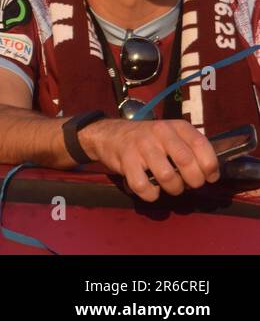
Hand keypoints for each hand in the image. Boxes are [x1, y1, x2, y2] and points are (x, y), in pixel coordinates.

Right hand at [79, 118, 220, 201]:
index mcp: (176, 126)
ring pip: (167, 176)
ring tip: (170, 187)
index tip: (209, 177)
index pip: (201, 145)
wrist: (110, 134)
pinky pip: (143, 186)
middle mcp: (160, 132)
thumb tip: (209, 175)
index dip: (210, 167)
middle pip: (187, 163)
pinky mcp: (125, 159)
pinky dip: (151, 194)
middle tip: (189, 185)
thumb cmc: (149, 140)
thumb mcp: (172, 136)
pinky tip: (151, 189)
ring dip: (173, 189)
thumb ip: (190, 149)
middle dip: (193, 182)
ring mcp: (141, 145)